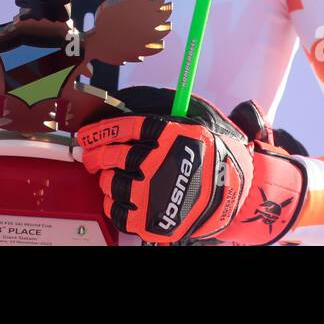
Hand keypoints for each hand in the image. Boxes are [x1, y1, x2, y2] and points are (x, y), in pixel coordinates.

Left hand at [75, 86, 306, 244]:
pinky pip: (119, 213)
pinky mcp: (153, 220)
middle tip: (92, 158)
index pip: (123, 128)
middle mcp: (158, 162)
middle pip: (112, 156)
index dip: (100, 131)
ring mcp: (155, 194)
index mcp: (169, 135)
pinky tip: (121, 199)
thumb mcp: (196, 119)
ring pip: (112, 184)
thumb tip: (128, 102)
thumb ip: (165, 110)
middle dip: (96, 156)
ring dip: (108, 180)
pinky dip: (115, 205)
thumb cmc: (214, 154)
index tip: (87, 136)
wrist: (237, 195)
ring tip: (113, 178)